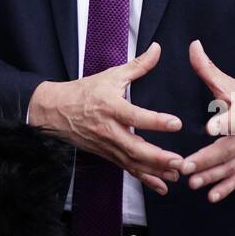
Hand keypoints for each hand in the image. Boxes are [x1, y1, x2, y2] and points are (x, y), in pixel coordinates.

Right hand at [27, 42, 185, 195]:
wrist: (55, 111)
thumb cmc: (84, 92)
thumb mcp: (110, 75)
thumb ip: (137, 65)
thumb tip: (157, 49)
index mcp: (110, 107)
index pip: (135, 116)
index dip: (155, 121)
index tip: (175, 123)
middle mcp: (109, 129)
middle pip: (134, 147)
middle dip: (158, 157)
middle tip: (179, 161)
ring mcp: (107, 145)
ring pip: (133, 162)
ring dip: (155, 171)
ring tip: (177, 174)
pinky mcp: (107, 155)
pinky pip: (128, 169)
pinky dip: (145, 179)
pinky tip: (162, 186)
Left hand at [182, 39, 234, 203]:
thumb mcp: (233, 83)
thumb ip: (208, 68)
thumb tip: (192, 45)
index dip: (224, 122)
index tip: (211, 128)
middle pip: (227, 148)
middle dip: (207, 159)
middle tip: (186, 166)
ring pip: (229, 167)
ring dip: (211, 176)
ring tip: (192, 182)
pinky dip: (226, 188)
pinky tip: (211, 197)